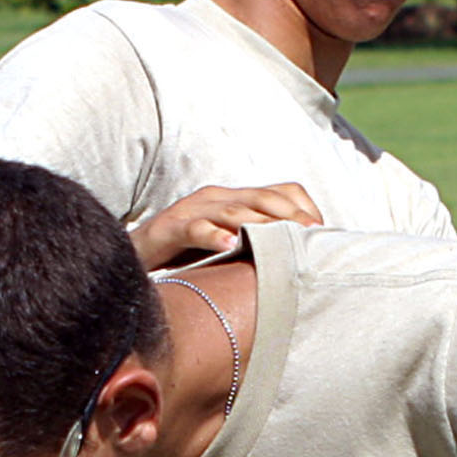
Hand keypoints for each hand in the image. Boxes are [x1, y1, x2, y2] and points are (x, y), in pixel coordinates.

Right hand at [131, 183, 323, 269]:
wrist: (134, 257)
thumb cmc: (186, 257)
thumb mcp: (230, 248)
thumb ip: (259, 248)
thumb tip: (300, 265)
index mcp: (236, 200)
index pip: (281, 190)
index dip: (304, 207)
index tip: (323, 233)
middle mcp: (218, 198)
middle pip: (263, 198)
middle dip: (291, 215)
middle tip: (312, 236)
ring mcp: (193, 210)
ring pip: (234, 211)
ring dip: (259, 224)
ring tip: (280, 240)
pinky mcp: (171, 228)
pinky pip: (195, 228)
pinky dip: (212, 236)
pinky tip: (227, 246)